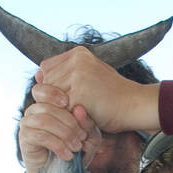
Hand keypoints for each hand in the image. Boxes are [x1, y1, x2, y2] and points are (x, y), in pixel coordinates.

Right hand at [13, 88, 102, 172]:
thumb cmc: (73, 151)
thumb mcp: (87, 138)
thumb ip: (87, 124)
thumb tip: (79, 109)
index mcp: (47, 105)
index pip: (43, 90)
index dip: (54, 93)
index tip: (69, 102)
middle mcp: (34, 111)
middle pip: (49, 107)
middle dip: (70, 123)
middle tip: (82, 138)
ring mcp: (27, 123)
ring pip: (45, 120)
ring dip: (65, 134)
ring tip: (76, 147)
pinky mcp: (24, 138)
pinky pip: (41, 136)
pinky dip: (57, 145)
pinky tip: (67, 155)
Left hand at [35, 47, 156, 133]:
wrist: (135, 105)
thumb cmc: (113, 96)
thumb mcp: (90, 75)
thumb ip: (66, 73)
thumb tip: (37, 76)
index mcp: (78, 53)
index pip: (46, 70)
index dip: (51, 86)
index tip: (66, 97)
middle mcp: (76, 60)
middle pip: (45, 84)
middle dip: (53, 100)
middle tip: (73, 109)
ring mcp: (77, 75)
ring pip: (50, 98)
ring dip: (60, 110)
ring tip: (78, 114)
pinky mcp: (79, 93)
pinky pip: (61, 110)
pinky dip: (68, 118)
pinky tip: (81, 119)